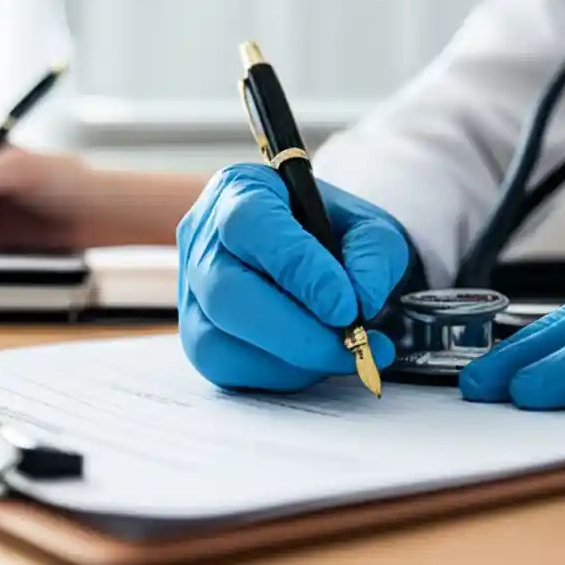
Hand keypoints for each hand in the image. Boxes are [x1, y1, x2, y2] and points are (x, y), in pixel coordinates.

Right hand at [177, 163, 413, 390]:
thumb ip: (373, 255)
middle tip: (354, 349)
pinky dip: (279, 374)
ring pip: (216, 340)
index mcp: (239, 190)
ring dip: (290, 360)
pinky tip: (314, 360)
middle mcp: (201, 239)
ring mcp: (190, 291)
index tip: (346, 308)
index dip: (298, 269)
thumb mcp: (369, 228)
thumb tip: (359, 302)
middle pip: (225, 291)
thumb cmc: (334, 235)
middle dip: (295, 332)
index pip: (250, 224)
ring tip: (344, 353)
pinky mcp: (194, 336)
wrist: (312, 255)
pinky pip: (225, 368)